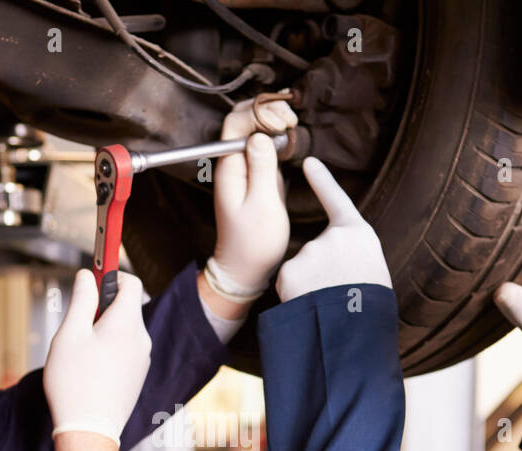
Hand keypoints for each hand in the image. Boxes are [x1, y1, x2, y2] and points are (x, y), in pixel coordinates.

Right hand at [44, 269, 150, 448]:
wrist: (89, 430)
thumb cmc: (75, 383)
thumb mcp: (70, 334)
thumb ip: (81, 299)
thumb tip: (87, 276)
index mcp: (127, 324)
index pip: (131, 282)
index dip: (110, 273)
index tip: (93, 274)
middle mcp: (141, 339)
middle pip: (126, 305)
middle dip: (102, 304)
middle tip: (77, 320)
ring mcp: (142, 359)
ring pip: (124, 328)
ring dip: (104, 327)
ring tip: (80, 349)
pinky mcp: (137, 375)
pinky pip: (125, 348)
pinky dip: (109, 347)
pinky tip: (89, 366)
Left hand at [208, 95, 298, 298]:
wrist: (245, 268)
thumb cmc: (254, 242)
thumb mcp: (263, 204)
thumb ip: (261, 167)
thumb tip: (260, 135)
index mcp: (229, 168)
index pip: (236, 120)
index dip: (260, 112)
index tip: (283, 123)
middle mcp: (233, 163)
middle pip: (243, 119)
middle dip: (267, 111)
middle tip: (292, 120)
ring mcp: (243, 168)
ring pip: (254, 129)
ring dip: (273, 120)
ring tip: (293, 124)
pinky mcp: (255, 176)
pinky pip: (262, 146)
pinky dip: (276, 136)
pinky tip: (289, 136)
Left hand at [276, 157, 390, 300]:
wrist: (355, 327)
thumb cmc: (369, 303)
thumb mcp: (371, 268)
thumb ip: (351, 254)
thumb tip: (334, 261)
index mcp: (357, 233)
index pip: (336, 199)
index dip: (322, 180)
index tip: (309, 162)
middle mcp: (331, 236)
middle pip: (317, 250)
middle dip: (321, 271)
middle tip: (339, 293)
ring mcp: (309, 252)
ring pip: (301, 269)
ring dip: (309, 286)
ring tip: (328, 303)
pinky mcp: (290, 271)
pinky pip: (289, 284)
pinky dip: (296, 296)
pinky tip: (312, 306)